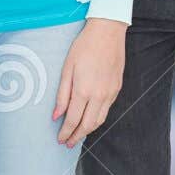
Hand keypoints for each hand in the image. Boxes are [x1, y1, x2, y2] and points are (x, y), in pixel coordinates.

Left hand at [53, 18, 126, 146]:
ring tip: (78, 133)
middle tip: (68, 142)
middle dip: (77, 136)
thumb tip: (56, 116)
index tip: (60, 139)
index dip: (66, 133)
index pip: (73, 120)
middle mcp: (99, 95)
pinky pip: (107, 109)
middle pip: (88, 125)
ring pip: (100, 120)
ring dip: (88, 130)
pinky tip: (90, 117)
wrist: (108, 31)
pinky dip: (98, 117)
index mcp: (84, 90)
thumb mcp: (67, 68)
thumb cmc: (84, 46)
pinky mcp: (117, 87)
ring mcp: (110, 92)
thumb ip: (62, 95)